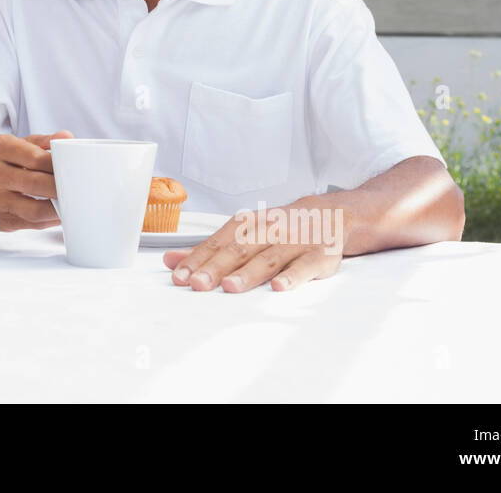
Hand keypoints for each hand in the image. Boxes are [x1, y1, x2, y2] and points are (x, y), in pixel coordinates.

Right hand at [0, 131, 72, 230]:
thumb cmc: (4, 162)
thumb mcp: (20, 144)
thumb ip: (45, 141)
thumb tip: (67, 138)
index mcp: (0, 148)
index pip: (36, 158)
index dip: (59, 166)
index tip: (75, 170)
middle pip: (35, 184)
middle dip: (61, 188)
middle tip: (79, 189)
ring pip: (33, 210)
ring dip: (57, 210)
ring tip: (73, 205)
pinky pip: (30, 224)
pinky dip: (49, 221)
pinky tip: (60, 215)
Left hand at [162, 196, 352, 292]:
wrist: (329, 213)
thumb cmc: (279, 228)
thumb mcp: (243, 233)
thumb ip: (208, 250)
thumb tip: (171, 261)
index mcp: (247, 225)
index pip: (217, 243)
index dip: (197, 260)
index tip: (179, 276)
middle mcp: (268, 230)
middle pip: (239, 249)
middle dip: (216, 267)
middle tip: (197, 283)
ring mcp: (294, 242)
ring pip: (268, 257)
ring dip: (249, 273)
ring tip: (230, 287)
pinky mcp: (318, 255)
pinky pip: (305, 266)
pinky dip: (292, 276)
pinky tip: (278, 287)